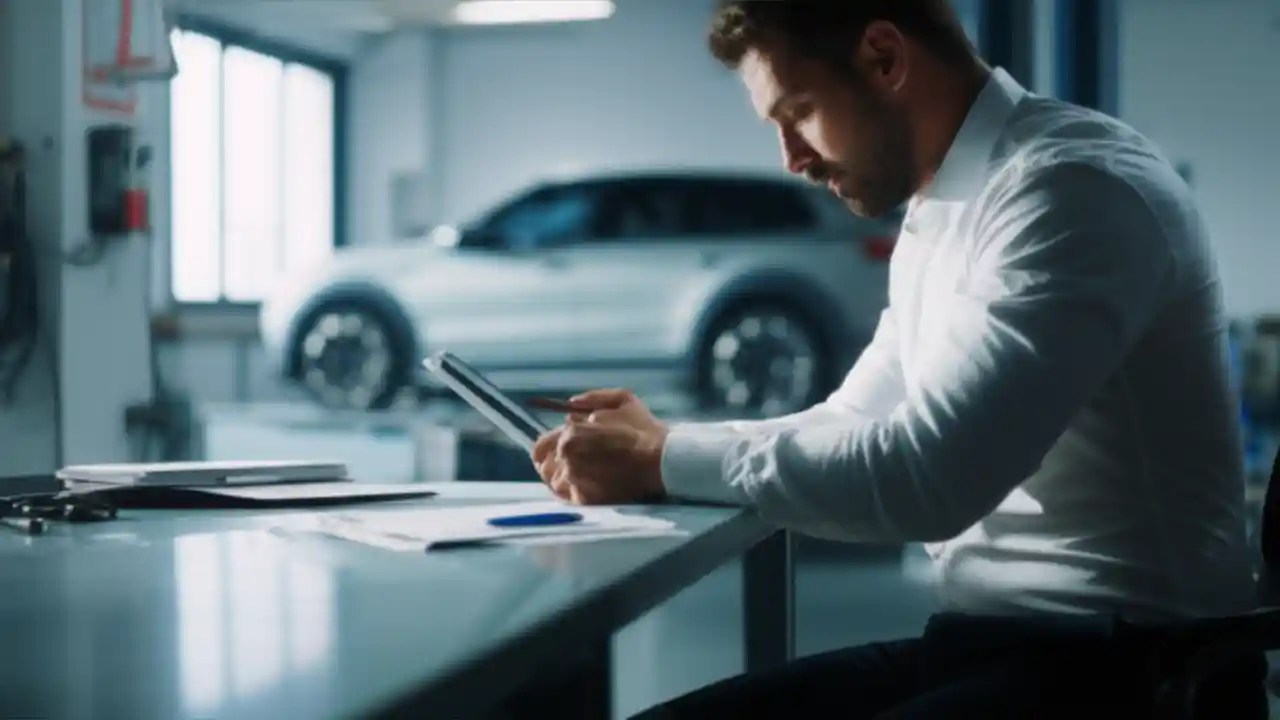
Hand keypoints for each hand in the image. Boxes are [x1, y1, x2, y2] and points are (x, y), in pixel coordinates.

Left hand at [530, 389, 668, 504]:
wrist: (663, 461)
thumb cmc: (643, 429)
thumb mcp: (622, 399)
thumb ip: (592, 398)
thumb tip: (570, 406)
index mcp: (570, 435)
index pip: (541, 447)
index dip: (543, 450)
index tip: (548, 453)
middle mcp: (567, 459)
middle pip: (546, 468)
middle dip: (554, 465)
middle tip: (567, 466)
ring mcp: (576, 482)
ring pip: (556, 484)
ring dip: (563, 480)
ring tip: (579, 478)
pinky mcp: (588, 500)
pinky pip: (570, 499)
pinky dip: (574, 493)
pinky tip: (586, 488)